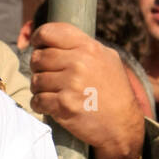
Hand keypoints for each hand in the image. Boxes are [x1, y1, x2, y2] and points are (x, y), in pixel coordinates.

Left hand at [30, 22, 145, 158]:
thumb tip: (52, 38)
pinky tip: (51, 106)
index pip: (50, 32)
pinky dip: (39, 104)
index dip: (38, 38)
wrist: (122, 125)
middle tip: (48, 76)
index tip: (37, 45)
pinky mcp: (63, 105)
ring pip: (36, 80)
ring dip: (39, 88)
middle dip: (39, 68)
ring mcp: (71, 84)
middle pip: (38, 58)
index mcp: (89, 48)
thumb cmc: (114, 92)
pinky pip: (37, 100)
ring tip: (53, 93)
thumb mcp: (107, 59)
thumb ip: (83, 46)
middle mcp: (79, 63)